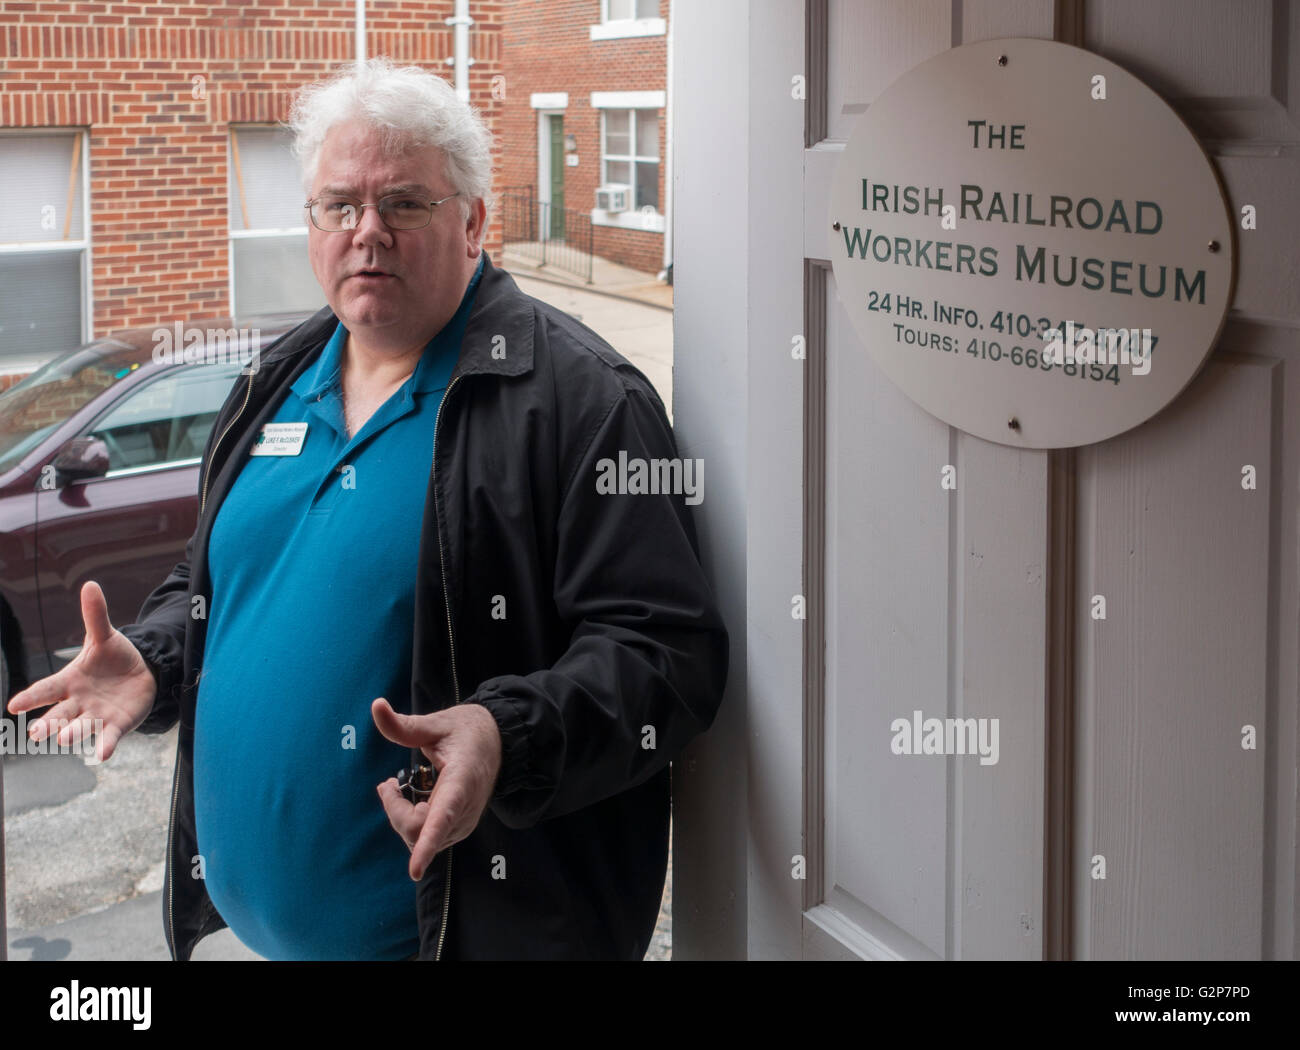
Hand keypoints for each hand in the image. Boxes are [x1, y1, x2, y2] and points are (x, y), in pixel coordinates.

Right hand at [6, 580, 157, 761]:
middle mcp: (78, 702)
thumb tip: (90, 585)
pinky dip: (105, 745)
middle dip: (48, 722)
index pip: (46, 689)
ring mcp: (96, 715)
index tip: (14, 706)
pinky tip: (103, 755)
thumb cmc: (112, 658)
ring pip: (80, 727)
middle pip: (59, 713)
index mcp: (69, 681)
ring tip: (63, 740)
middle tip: (37, 732)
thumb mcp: (104, 636)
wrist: (140, 673)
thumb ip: (95, 615)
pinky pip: (109, 737)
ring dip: (72, 733)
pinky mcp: (116, 725)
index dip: (31, 697)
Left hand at [372, 697, 501, 880]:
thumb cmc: (467, 730)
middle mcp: (465, 810)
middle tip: (387, 784)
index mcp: (461, 782)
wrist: (500, 742)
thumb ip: (404, 724)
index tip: (415, 869)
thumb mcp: (437, 723)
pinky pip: (426, 836)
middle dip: (394, 811)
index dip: (427, 845)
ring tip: (396, 787)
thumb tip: (376, 705)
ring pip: (419, 838)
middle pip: (418, 831)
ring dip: (401, 816)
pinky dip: (411, 820)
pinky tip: (411, 797)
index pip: (442, 817)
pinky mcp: (458, 827)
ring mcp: (463, 823)